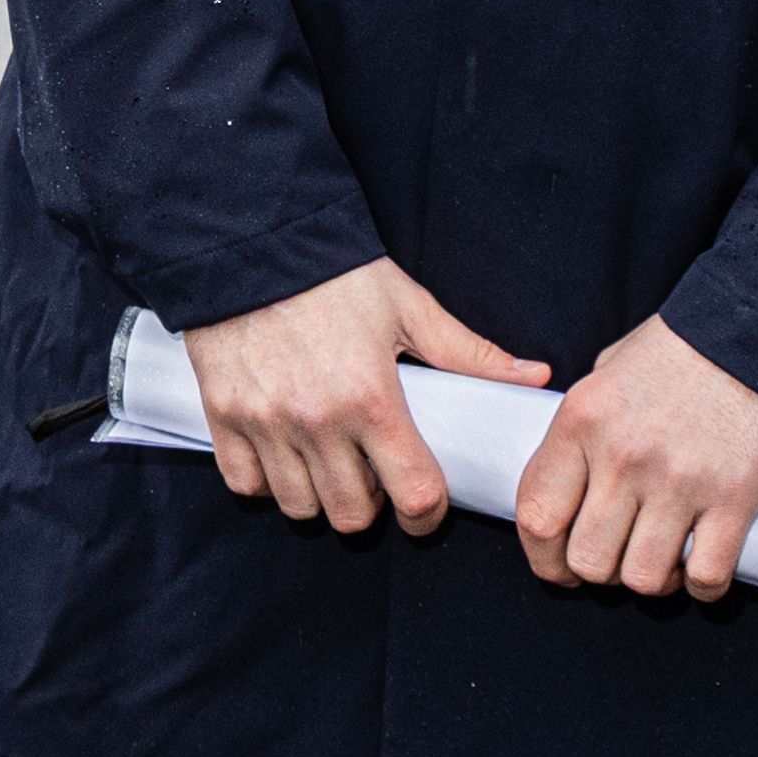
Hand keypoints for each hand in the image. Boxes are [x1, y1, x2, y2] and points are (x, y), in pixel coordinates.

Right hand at [182, 258, 544, 537]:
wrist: (253, 240)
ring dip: (320, 497)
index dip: (428, 516)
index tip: (426, 507)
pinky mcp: (224, 416)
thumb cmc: (334, 274)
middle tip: (374, 477)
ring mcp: (266, 423)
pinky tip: (283, 454)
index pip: (414, 495)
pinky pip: (246, 485)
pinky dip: (266, 481)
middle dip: (373, 507)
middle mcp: (318, 420)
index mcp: (372, 398)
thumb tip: (533, 376)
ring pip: (300, 507)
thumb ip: (469, 352)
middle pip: (353, 516)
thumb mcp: (408, 306)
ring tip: (329, 465)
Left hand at [517, 317, 757, 599]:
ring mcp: (680, 481)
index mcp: (584, 420)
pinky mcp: (736, 498)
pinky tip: (705, 568)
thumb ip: (587, 419)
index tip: (559, 565)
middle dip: (600, 574)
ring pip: (642, 578)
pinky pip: (706, 575)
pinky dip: (704, 585)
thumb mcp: (613, 366)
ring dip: (653, 581)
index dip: (543, 556)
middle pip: (587, 559)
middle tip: (619, 560)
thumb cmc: (689, 344)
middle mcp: (624, 456)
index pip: (537, 513)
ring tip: (665, 560)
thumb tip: (573, 464)